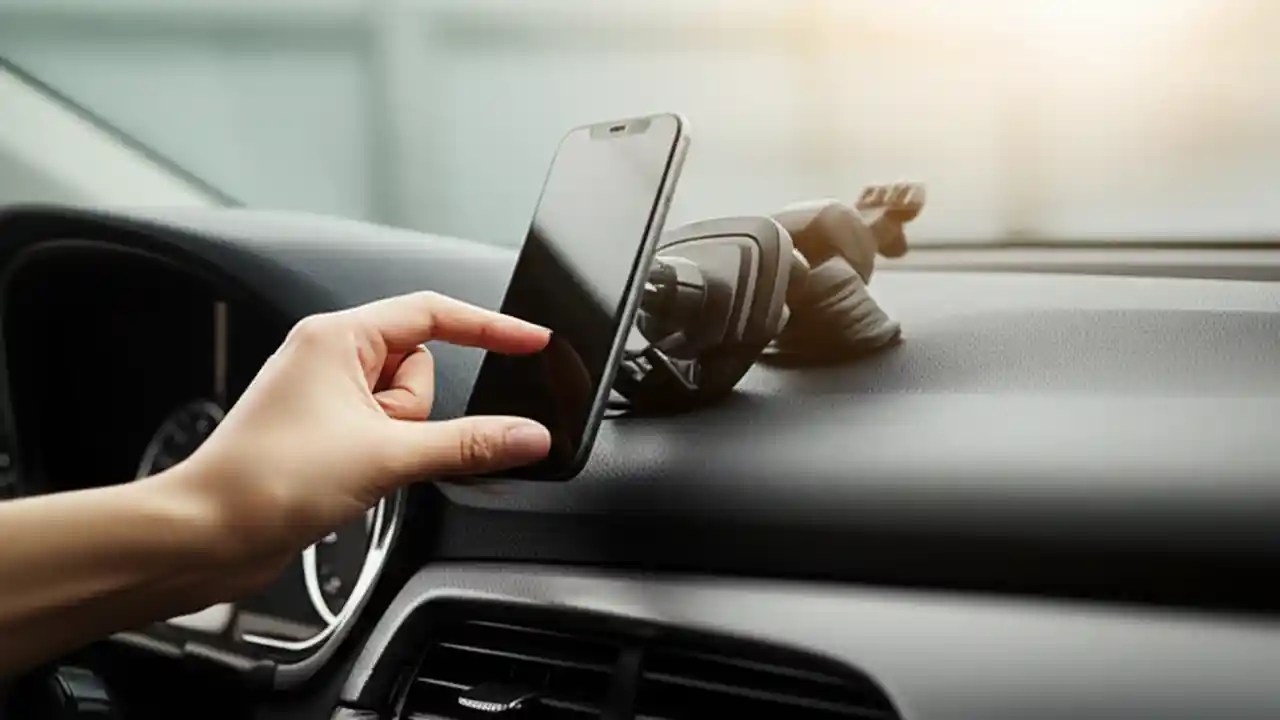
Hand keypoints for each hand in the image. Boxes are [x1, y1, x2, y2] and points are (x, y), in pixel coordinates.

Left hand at [149, 291, 550, 594]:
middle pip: (419, 370)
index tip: (532, 341)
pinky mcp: (326, 434)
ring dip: (398, 442)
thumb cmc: (265, 480)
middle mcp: (329, 358)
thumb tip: (526, 435)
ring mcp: (326, 398)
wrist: (207, 535)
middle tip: (381, 443)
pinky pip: (386, 434)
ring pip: (404, 409)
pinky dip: (387, 456)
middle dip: (414, 413)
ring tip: (356, 467)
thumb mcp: (386, 457)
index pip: (433, 314)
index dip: (489, 327)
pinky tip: (355, 481)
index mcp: (336, 337)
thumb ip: (467, 445)